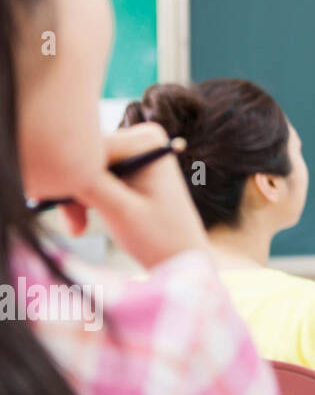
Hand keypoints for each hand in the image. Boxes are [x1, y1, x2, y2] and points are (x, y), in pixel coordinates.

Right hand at [67, 122, 208, 269]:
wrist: (178, 257)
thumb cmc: (158, 236)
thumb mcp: (119, 210)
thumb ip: (90, 183)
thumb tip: (58, 160)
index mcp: (147, 140)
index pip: (89, 147)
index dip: (68, 174)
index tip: (56, 203)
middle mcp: (139, 138)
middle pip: (83, 156)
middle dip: (71, 190)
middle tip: (74, 228)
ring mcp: (129, 152)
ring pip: (80, 169)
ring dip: (72, 199)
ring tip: (78, 230)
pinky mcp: (121, 168)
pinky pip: (86, 177)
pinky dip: (78, 200)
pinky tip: (80, 224)